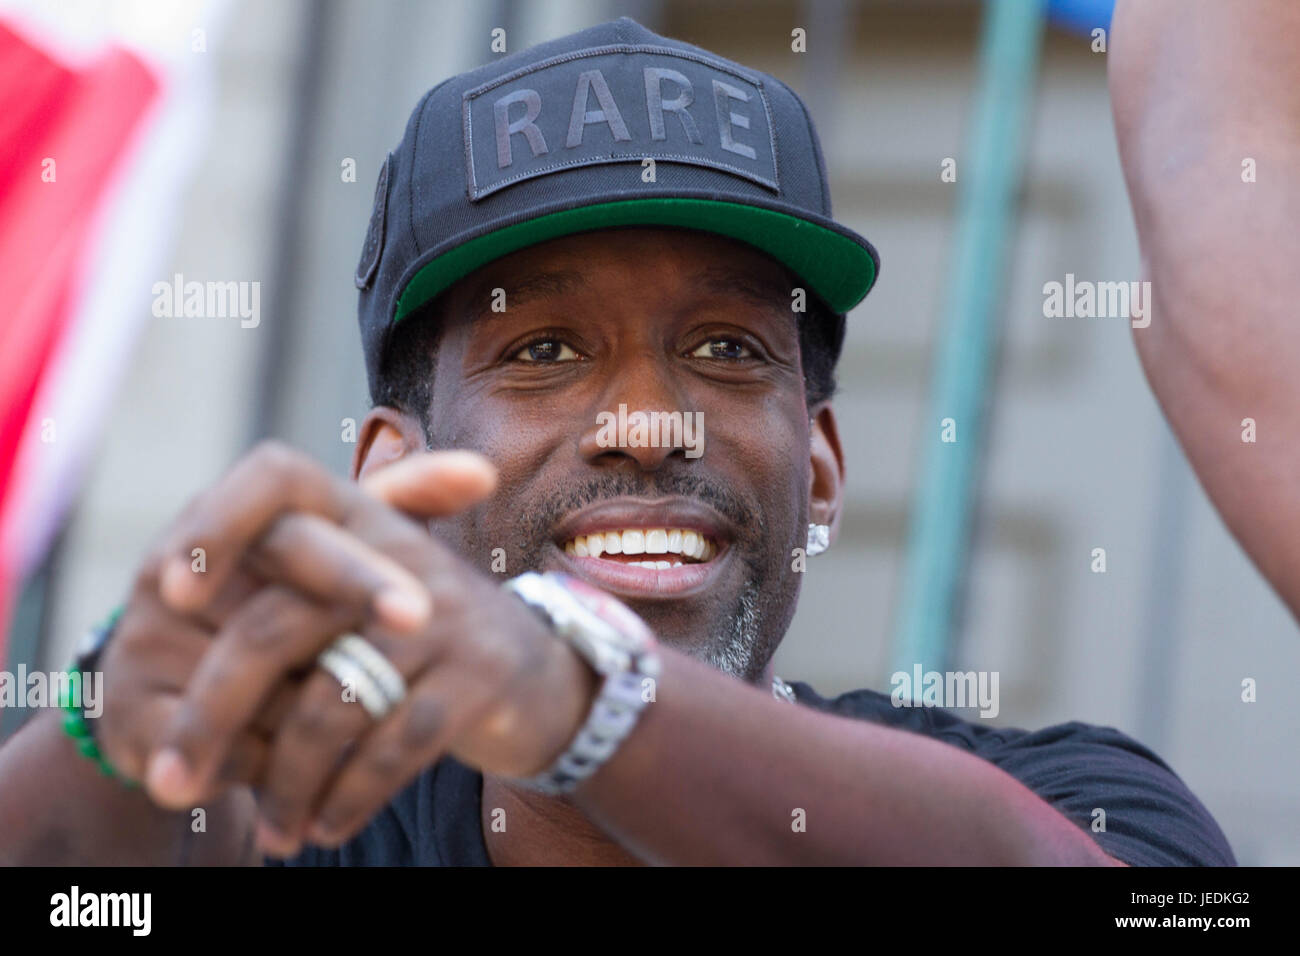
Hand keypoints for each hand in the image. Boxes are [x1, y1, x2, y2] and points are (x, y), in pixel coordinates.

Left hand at [137, 442, 598, 854]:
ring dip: (285, 785)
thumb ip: (288, 580)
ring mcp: (445, 617)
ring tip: (272, 831)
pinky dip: (347, 798)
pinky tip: (324, 826)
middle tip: (170, 784)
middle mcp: (401, 558)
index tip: (168, 593)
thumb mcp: (366, 596)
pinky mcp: (481, 679)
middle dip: (211, 718)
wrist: (541, 680)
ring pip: (328, 708)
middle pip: (276, 628)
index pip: (278, 479)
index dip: (217, 525)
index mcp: (361, 521)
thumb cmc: (422, 643)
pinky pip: (389, 749)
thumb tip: (168, 582)